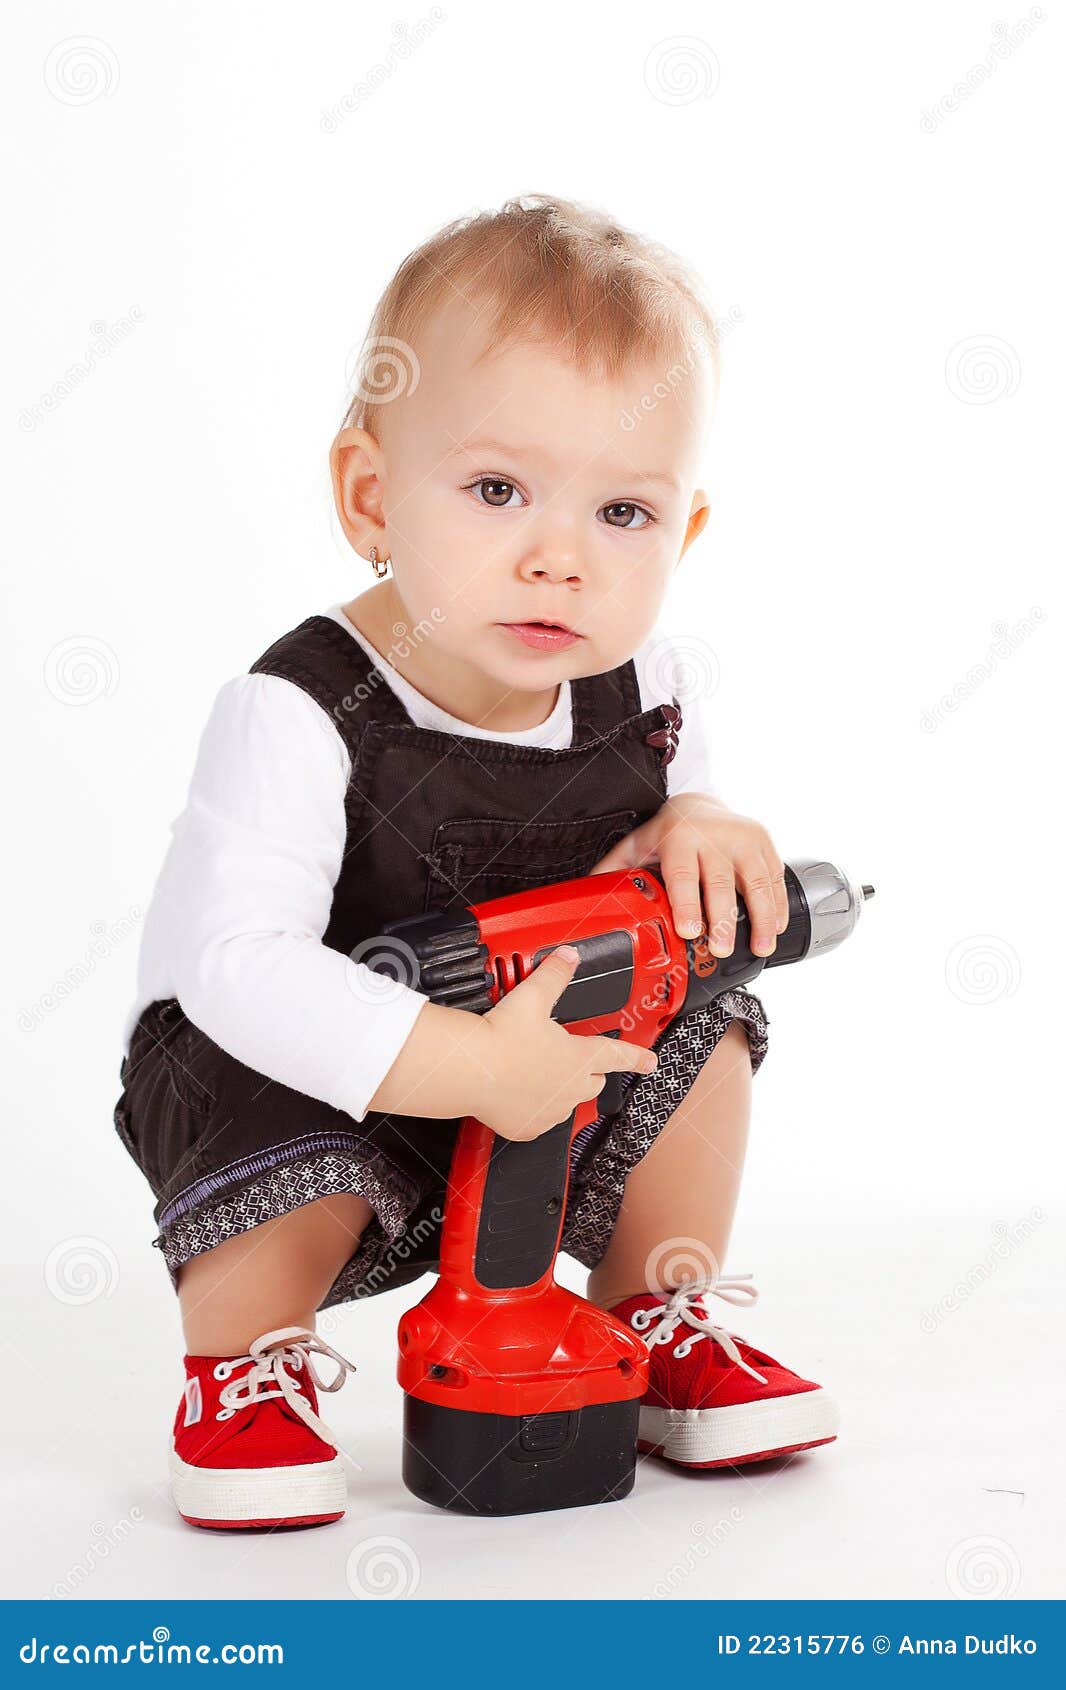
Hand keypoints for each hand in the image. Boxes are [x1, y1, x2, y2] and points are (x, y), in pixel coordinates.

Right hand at [470, 946, 658, 1141]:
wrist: (470, 1071)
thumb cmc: (500, 1038)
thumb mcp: (531, 997)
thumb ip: (554, 975)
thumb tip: (569, 955)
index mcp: (579, 1058)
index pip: (618, 1056)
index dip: (637, 1058)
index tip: (650, 1062)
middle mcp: (570, 1088)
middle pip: (593, 1081)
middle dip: (587, 1071)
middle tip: (569, 1058)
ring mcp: (550, 1111)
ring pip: (567, 1102)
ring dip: (560, 1090)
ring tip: (536, 1072)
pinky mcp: (528, 1127)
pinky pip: (540, 1120)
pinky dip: (534, 1109)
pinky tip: (519, 1093)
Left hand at [589, 793, 788, 958]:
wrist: (701, 804)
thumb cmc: (668, 834)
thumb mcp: (639, 845)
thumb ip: (615, 870)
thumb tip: (588, 895)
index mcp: (679, 838)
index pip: (684, 874)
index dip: (687, 904)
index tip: (690, 931)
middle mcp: (714, 837)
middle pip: (722, 883)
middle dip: (723, 920)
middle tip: (721, 949)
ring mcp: (744, 839)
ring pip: (758, 882)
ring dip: (760, 919)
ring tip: (759, 948)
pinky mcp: (765, 844)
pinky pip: (776, 879)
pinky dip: (777, 906)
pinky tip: (774, 929)